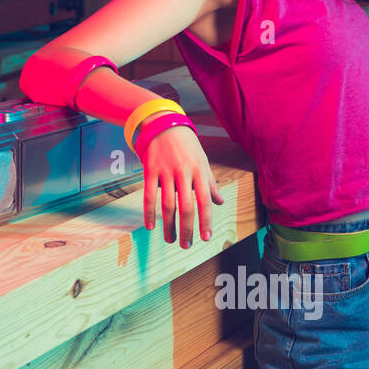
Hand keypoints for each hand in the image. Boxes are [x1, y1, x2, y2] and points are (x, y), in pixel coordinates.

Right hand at [141, 124, 223, 247]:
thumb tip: (220, 202)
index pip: (205, 201)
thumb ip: (210, 183)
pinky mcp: (150, 170)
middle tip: (186, 245)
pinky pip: (149, 196)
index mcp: (199, 171)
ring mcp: (165, 171)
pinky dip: (149, 213)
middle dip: (187, 229)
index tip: (206, 238)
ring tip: (170, 240)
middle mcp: (183, 172)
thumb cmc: (186, 145)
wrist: (162, 123)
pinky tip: (151, 226)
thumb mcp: (203, 161)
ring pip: (167, 204)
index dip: (206, 221)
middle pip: (186, 207)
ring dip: (169, 225)